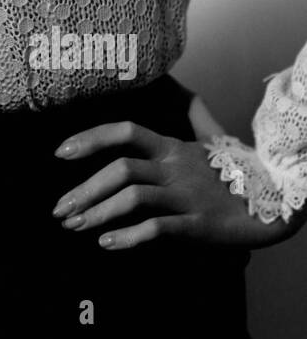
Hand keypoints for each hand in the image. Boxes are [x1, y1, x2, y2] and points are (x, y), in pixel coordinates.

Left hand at [50, 100, 305, 250]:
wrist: (279, 203)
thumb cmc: (240, 175)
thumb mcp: (214, 142)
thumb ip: (196, 119)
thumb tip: (188, 93)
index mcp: (173, 147)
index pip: (125, 131)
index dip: (90, 138)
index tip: (60, 153)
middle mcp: (176, 168)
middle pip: (120, 169)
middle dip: (84, 189)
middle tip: (59, 210)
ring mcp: (187, 196)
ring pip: (133, 198)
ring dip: (98, 213)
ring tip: (74, 227)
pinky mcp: (199, 225)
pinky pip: (158, 228)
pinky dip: (129, 237)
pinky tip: (107, 244)